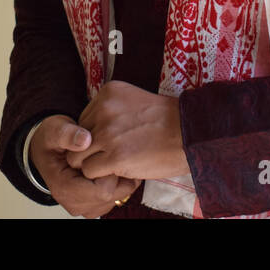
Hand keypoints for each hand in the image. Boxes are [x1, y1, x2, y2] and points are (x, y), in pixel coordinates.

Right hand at [28, 114, 141, 217]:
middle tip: (112, 153)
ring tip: (109, 158)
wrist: (47, 150)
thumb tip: (85, 141)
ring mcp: (83, 207)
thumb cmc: (51, 141)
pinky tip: (108, 166)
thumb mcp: (55, 130)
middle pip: (112, 196)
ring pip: (117, 198)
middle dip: (117, 174)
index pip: (102, 190)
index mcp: (64, 188)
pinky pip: (116, 198)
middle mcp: (73, 203)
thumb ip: (67, 134)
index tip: (105, 151)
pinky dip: (118, 183)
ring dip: (119, 178)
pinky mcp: (92, 206)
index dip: (109, 170)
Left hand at [65, 81, 191, 180]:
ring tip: (114, 165)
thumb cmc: (168, 121)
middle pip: (78, 138)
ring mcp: (107, 134)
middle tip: (111, 156)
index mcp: (109, 93)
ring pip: (78, 157)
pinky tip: (119, 172)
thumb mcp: (136, 101)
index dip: (95, 135)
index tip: (114, 141)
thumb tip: (89, 132)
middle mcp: (104, 110)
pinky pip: (90, 171)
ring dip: (94, 165)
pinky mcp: (114, 157)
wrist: (191, 133)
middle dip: (91, 150)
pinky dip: (102, 176)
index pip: (83, 120)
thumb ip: (111, 111)